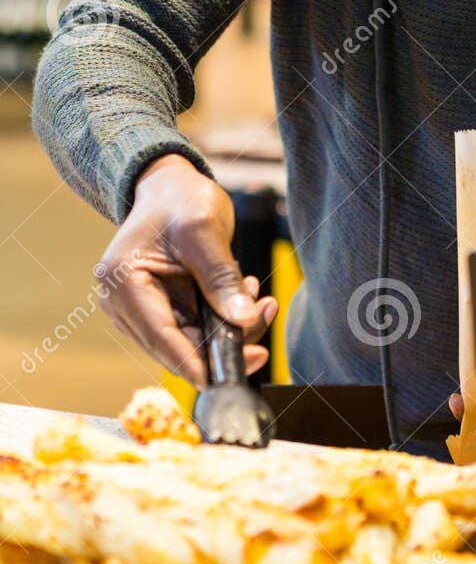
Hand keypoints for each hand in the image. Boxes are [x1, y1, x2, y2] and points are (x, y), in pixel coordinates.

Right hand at [96, 154, 277, 385]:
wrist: (170, 186)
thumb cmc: (180, 200)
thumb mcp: (204, 230)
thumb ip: (222, 278)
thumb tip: (244, 321)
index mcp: (124, 284)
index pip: (162, 338)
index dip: (197, 363)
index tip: (231, 377)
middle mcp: (124, 304)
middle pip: (178, 347)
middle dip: (224, 342)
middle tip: (264, 317)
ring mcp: (141, 310)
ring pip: (191, 342)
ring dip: (230, 329)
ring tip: (261, 298)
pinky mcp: (161, 310)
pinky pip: (196, 329)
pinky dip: (224, 319)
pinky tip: (247, 295)